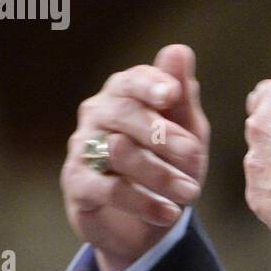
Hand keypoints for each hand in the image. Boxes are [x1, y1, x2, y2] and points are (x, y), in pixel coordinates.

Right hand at [61, 44, 210, 270]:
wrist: (145, 220)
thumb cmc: (167, 162)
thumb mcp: (184, 130)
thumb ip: (182, 95)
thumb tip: (179, 50)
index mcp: (124, 94)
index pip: (132, 80)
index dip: (151, 84)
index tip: (171, 94)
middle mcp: (98, 114)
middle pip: (124, 113)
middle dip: (162, 134)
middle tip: (193, 154)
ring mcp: (82, 148)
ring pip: (118, 152)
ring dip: (160, 174)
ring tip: (191, 192)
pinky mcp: (77, 184)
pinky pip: (109, 189)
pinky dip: (144, 202)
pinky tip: (169, 213)